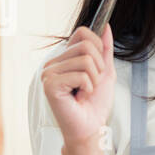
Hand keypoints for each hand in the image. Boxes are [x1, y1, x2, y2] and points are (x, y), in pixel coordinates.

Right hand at [42, 23, 115, 146]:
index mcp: (64, 58)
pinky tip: (79, 98)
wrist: (91, 127)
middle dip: (98, 68)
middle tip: (90, 85)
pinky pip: (81, 75)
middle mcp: (53, 63)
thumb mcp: (105, 72)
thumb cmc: (95, 103)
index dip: (97, 46)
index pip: (82, 32)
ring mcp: (49, 73)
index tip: (98, 66)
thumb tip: (106, 27)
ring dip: (93, 80)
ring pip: (85, 60)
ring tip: (84, 92)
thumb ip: (105, 50)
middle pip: (86, 46)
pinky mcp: (50, 84)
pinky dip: (87, 88)